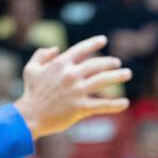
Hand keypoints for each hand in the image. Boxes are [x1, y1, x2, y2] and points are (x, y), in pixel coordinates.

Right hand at [14, 36, 130, 140]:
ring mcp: (77, 91)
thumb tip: (55, 49)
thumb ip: (41, 55)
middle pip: (97, 64)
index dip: (94, 43)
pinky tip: (125, 103)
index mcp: (61, 64)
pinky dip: (115, 105)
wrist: (30, 116)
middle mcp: (71, 75)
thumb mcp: (31, 69)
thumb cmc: (30, 93)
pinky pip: (102, 105)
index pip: (82, 49)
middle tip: (118, 63)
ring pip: (103, 81)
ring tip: (127, 74)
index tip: (103, 41)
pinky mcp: (80, 108)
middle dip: (110, 62)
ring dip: (118, 76)